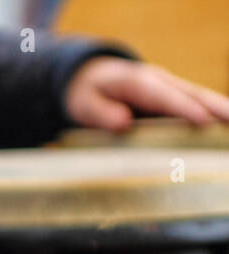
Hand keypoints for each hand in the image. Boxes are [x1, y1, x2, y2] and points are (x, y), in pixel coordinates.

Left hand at [65, 57, 228, 130]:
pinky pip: (193, 106)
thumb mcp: (84, 103)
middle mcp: (158, 82)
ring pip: (197, 98)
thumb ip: (101, 113)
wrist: (91, 79)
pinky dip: (211, 114)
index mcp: (137, 82)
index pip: (163, 96)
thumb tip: (122, 123)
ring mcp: (168, 90)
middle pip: (189, 93)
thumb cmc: (87, 94)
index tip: (202, 121)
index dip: (183, 108)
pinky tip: (223, 129)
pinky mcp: (171, 101)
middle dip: (213, 106)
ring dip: (218, 110)